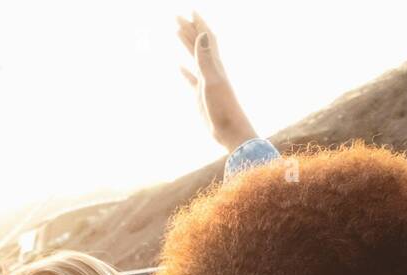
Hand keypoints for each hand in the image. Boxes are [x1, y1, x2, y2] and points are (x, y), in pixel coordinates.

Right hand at [175, 11, 257, 151]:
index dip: (199, 24)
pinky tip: (179, 67)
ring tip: (178, 33)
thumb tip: (201, 34)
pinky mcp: (201, 94)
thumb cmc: (223, 108)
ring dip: (187, 44)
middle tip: (177, 17)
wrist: (230, 130)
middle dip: (189, 29)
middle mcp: (211, 69)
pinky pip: (191, 78)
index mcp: (214, 64)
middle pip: (198, 44)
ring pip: (194, 57)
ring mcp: (205, 81)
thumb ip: (205, 59)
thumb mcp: (212, 81)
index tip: (190, 12)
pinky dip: (185, 70)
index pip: (205, 38)